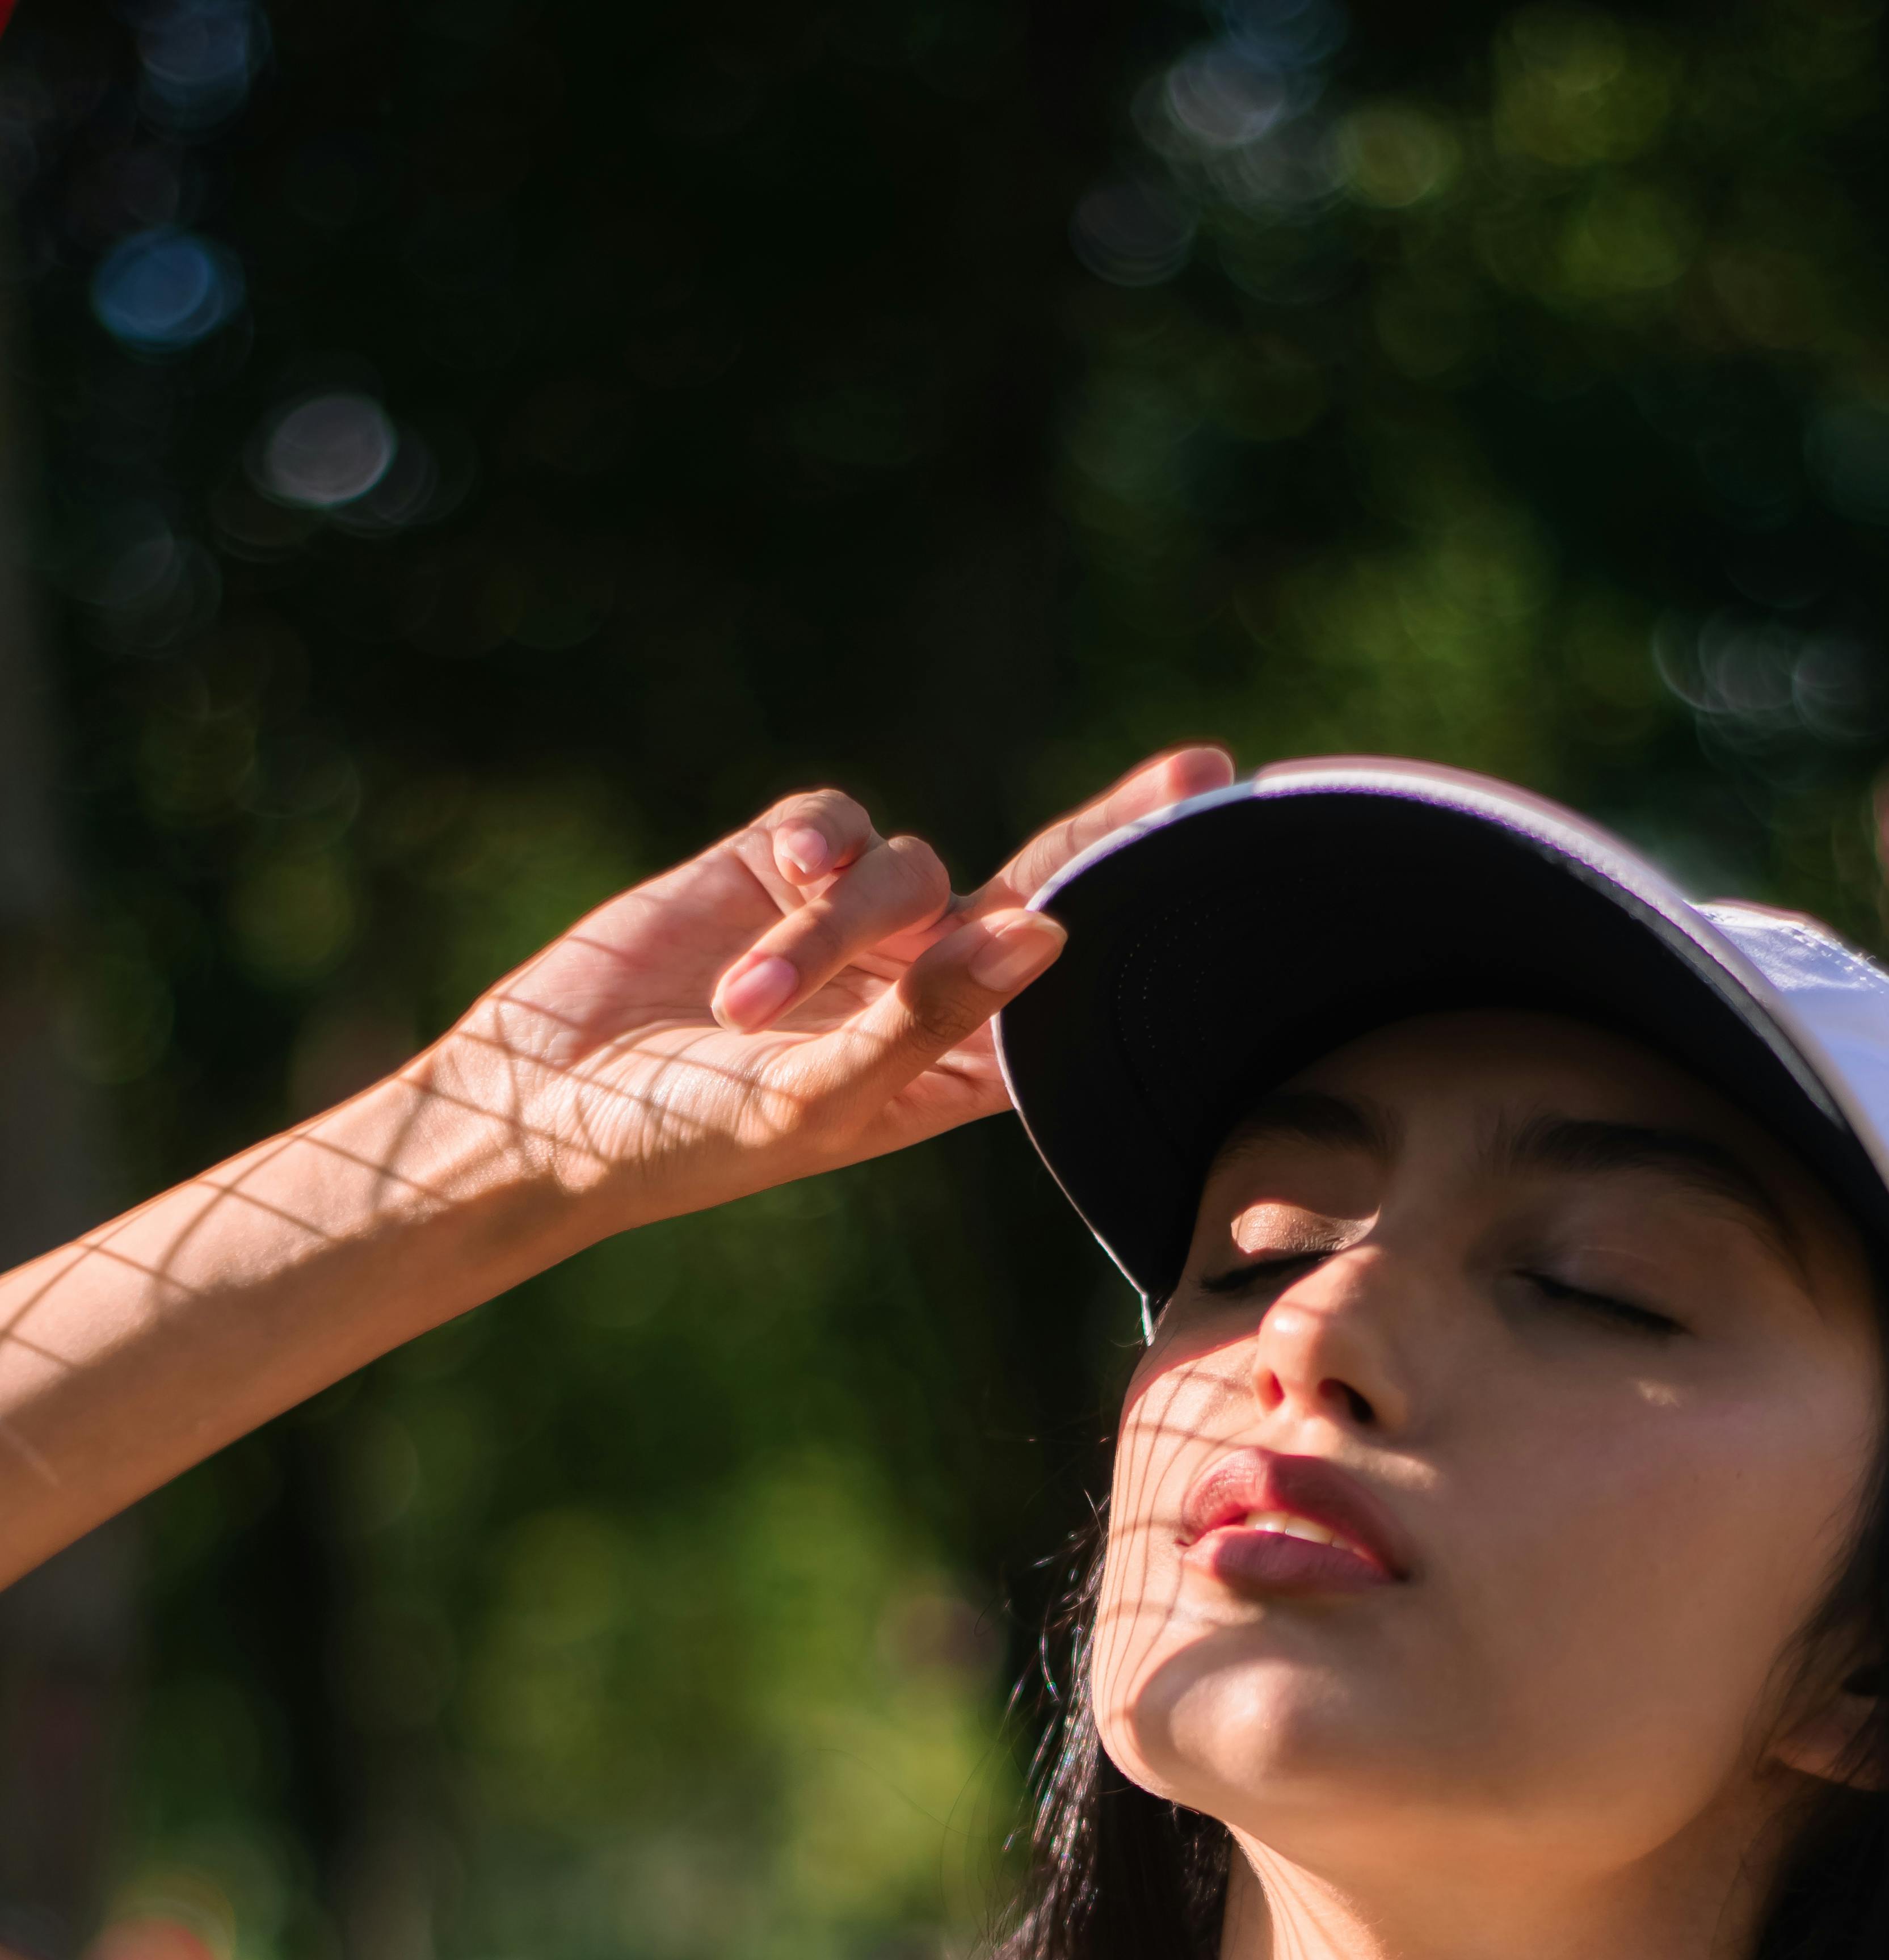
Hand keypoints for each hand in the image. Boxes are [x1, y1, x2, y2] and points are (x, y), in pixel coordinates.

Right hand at [441, 743, 1235, 1221]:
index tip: (1218, 876)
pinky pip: (836, 823)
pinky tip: (778, 889)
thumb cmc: (693, 1132)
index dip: (1135, 928)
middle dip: (1106, 833)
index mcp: (953, 1065)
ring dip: (838, 927)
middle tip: (1199, 777)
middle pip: (1035, 887)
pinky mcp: (776, 863)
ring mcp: (853, 923)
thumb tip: (1051, 931)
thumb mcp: (822, 1093)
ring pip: (910, 868)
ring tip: (745, 1005)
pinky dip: (817, 854)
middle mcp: (919, 985)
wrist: (550, 1100)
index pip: (1069, 988)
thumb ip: (936, 1016)